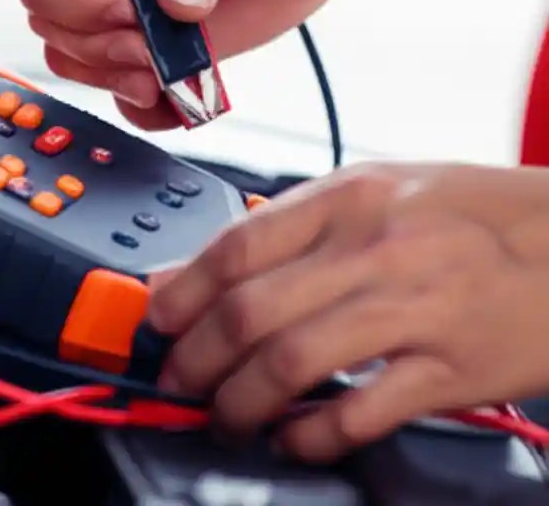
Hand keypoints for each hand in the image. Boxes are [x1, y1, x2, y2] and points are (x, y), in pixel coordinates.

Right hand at [18, 0, 359, 128]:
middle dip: (99, 50)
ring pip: (84, 66)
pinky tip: (178, 102)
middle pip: (56, 31)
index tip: (127, 9)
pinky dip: (148, 109)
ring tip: (162, 77)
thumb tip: (173, 3)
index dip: (76, 5)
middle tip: (150, 52)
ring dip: (117, 81)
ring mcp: (131, 16)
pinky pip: (129, 95)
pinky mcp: (163, 51)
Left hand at [147, 163, 548, 462]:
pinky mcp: (452, 370)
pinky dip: (313, 434)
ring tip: (226, 418)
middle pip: (249, 312)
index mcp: (348, 199)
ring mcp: (415, 310)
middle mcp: (374, 249)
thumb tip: (191, 271)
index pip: (234, 248)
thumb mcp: (377, 193)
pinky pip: (362, 411)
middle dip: (196, 360)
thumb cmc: (474, 216)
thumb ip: (285, 229)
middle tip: (178, 384)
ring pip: (291, 361)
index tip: (157, 325)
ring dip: (240, 401)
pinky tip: (293, 438)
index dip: (179, 295)